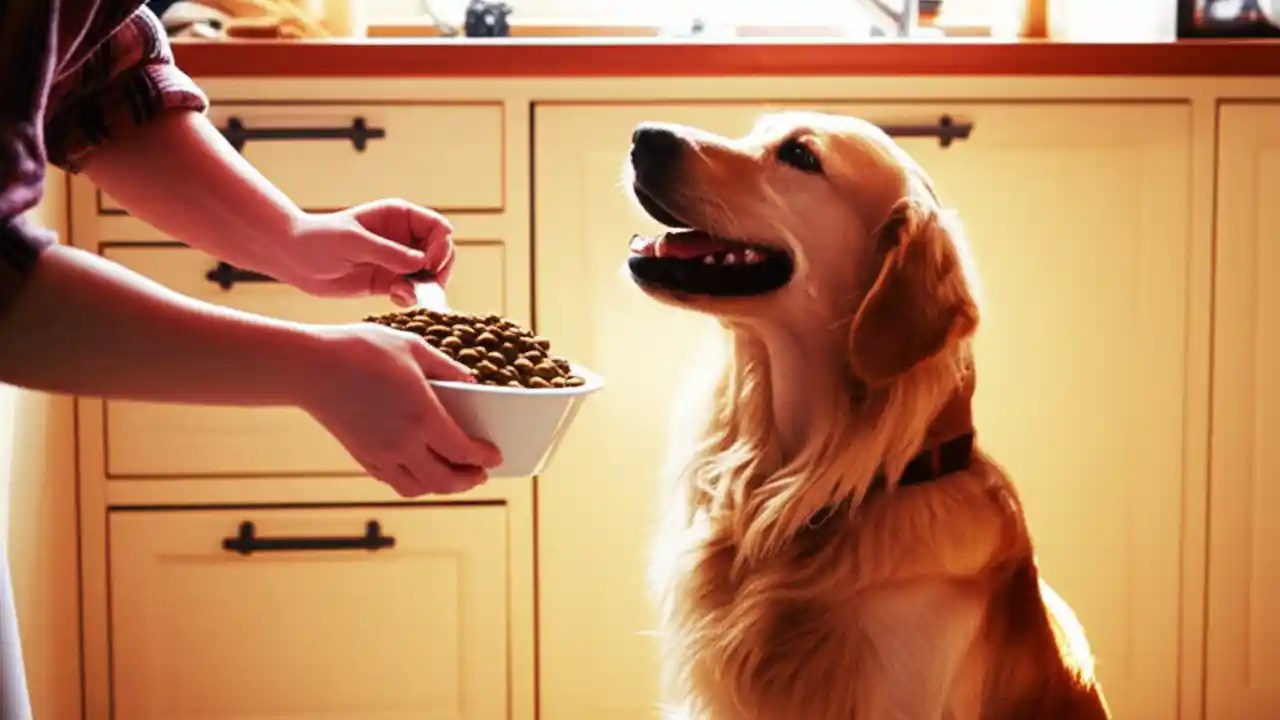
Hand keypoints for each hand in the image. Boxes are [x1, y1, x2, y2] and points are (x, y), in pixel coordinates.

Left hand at [271, 199, 456, 305]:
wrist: (293, 258)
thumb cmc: (319, 239)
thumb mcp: (354, 242)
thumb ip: (388, 252)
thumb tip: (422, 263)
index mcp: (399, 216)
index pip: (438, 227)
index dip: (441, 246)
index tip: (428, 264)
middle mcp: (403, 238)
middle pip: (442, 253)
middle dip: (439, 271)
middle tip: (425, 285)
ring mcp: (397, 261)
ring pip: (431, 276)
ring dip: (426, 288)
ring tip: (405, 294)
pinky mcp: (389, 282)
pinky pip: (413, 292)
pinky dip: (412, 299)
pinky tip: (395, 299)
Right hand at [301, 322, 501, 496]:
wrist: (311, 366)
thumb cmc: (361, 350)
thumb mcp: (413, 348)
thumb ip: (446, 367)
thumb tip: (470, 380)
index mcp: (422, 417)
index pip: (462, 451)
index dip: (483, 458)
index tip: (494, 457)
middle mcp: (403, 443)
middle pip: (443, 480)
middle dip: (467, 481)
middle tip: (480, 474)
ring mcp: (379, 454)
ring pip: (417, 488)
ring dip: (440, 487)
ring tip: (452, 476)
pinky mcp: (361, 455)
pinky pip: (393, 480)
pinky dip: (412, 481)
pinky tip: (418, 468)